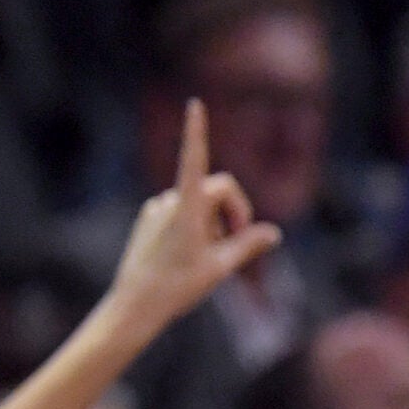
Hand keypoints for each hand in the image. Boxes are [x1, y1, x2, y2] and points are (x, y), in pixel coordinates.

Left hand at [102, 98, 281, 346]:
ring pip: (200, 204)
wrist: (135, 304)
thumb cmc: (178, 287)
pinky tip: (192, 256)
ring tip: (212, 258)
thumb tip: (273, 232)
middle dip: (234, 209)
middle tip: (243, 242)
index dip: (197, 132)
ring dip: (215, 223)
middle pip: (216, 188)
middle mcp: (168, 201)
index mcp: (186, 208)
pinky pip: (182, 212)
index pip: (195, 161)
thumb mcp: (221, 267)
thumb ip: (248, 244)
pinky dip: (197, 225)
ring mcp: (156, 208)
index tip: (195, 104)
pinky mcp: (149, 218)